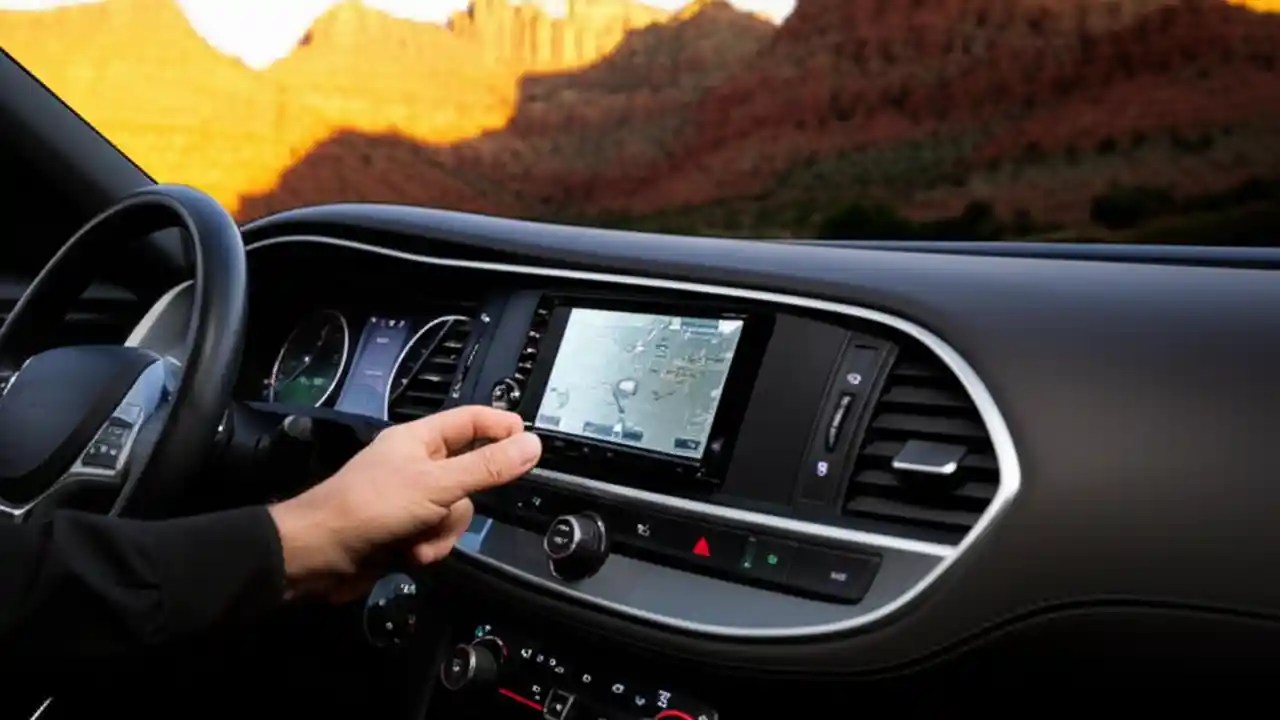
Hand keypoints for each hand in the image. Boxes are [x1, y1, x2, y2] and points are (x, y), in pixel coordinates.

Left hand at [267, 405, 541, 602]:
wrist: (318, 557)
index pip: (471, 421)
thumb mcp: (437, 486)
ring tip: (418, 541)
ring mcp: (411, 500)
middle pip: (470, 476)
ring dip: (443, 533)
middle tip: (447, 509)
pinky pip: (438, 536)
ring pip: (457, 512)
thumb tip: (534, 444)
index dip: (501, 427)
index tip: (530, 444)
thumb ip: (486, 467)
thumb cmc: (372, 508)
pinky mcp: (406, 532)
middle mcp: (417, 466)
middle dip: (462, 504)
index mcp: (419, 440)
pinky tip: (409, 556)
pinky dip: (429, 548)